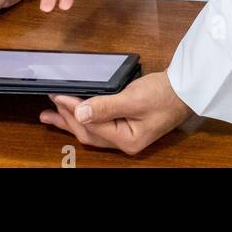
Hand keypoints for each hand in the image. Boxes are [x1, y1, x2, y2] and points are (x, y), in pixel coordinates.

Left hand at [40, 71, 191, 155]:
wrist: (184, 89)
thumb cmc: (163, 94)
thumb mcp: (133, 99)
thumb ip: (106, 106)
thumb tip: (80, 112)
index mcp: (127, 140)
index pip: (92, 126)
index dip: (72, 111)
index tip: (58, 96)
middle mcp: (124, 142)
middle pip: (88, 133)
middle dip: (66, 120)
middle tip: (48, 107)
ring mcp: (125, 135)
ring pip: (91, 130)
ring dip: (70, 121)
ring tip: (51, 114)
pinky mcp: (125, 125)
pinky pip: (98, 124)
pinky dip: (84, 117)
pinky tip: (75, 112)